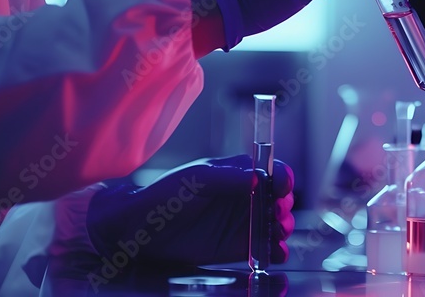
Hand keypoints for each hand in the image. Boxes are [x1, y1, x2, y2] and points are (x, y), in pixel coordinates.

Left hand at [86, 155, 293, 264]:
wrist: (140, 229)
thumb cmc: (165, 196)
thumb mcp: (196, 179)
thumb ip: (228, 177)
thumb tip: (257, 178)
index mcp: (238, 173)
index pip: (272, 172)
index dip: (283, 179)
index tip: (282, 189)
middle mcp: (245, 197)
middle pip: (279, 200)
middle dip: (284, 207)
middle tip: (276, 214)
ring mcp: (243, 223)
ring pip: (276, 224)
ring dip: (282, 228)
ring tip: (275, 232)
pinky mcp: (238, 248)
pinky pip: (265, 248)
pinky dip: (276, 250)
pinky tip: (274, 251)